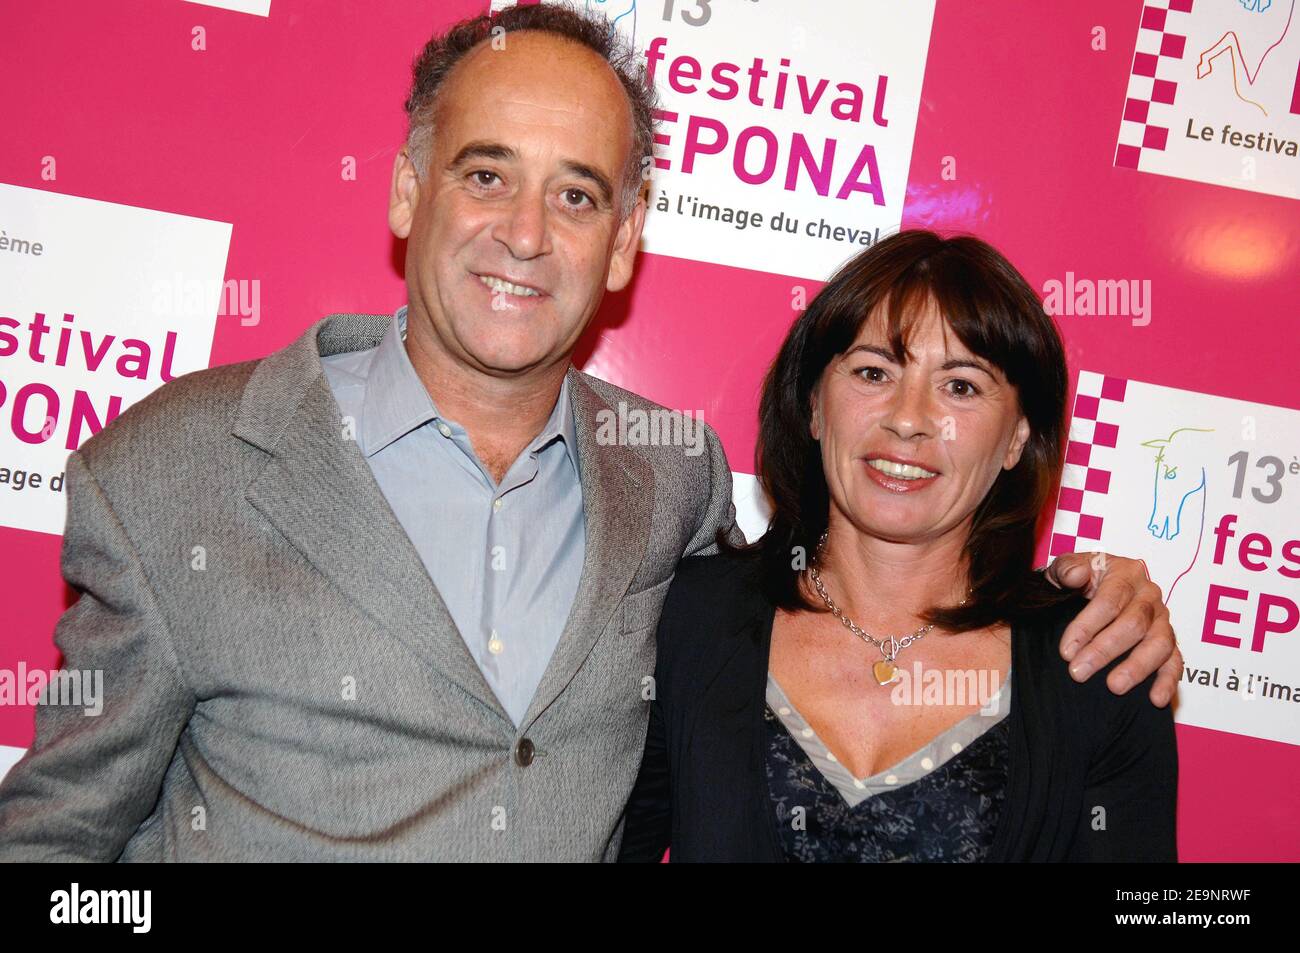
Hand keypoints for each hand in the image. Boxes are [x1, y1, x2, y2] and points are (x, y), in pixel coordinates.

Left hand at [1044, 551, 1181, 706]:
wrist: (1090, 587)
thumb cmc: (1076, 580)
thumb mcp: (1064, 570)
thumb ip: (1065, 569)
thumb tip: (1076, 576)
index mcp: (1125, 572)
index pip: (1109, 601)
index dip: (1087, 626)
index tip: (1066, 651)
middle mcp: (1149, 594)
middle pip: (1133, 623)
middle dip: (1104, 650)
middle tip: (1079, 672)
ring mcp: (1162, 618)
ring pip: (1159, 643)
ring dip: (1137, 667)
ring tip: (1114, 687)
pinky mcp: (1169, 640)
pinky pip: (1175, 661)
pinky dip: (1168, 680)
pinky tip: (1156, 699)